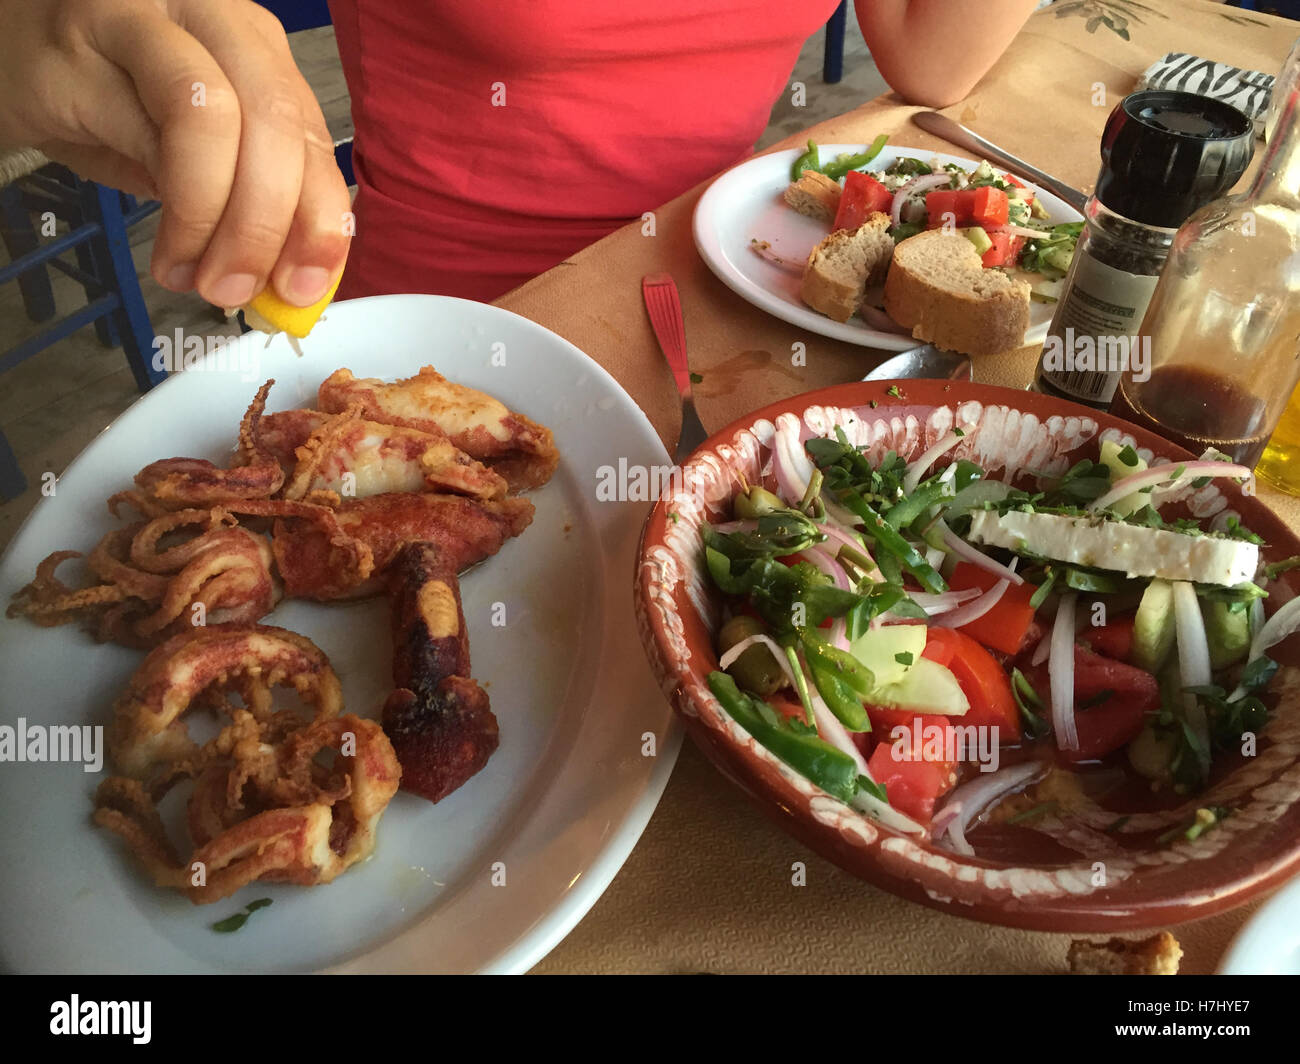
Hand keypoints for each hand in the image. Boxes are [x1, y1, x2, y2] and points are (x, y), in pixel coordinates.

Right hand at [0, 0, 350, 306]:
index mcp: (256, 47)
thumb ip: (242, 201)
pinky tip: (170, 252)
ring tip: (205, 279)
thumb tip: (286, 279)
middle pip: (278, 121)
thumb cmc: (100, 94)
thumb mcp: (187, 152)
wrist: (4, 46)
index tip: (308, 288)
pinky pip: (161, 124)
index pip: (313, 135)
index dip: (323, 221)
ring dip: (224, 219)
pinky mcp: (89, 35)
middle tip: (248, 292)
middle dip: (274, 227)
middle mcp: (216, 19)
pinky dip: (182, 204)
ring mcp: (152, 18)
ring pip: (223, 117)